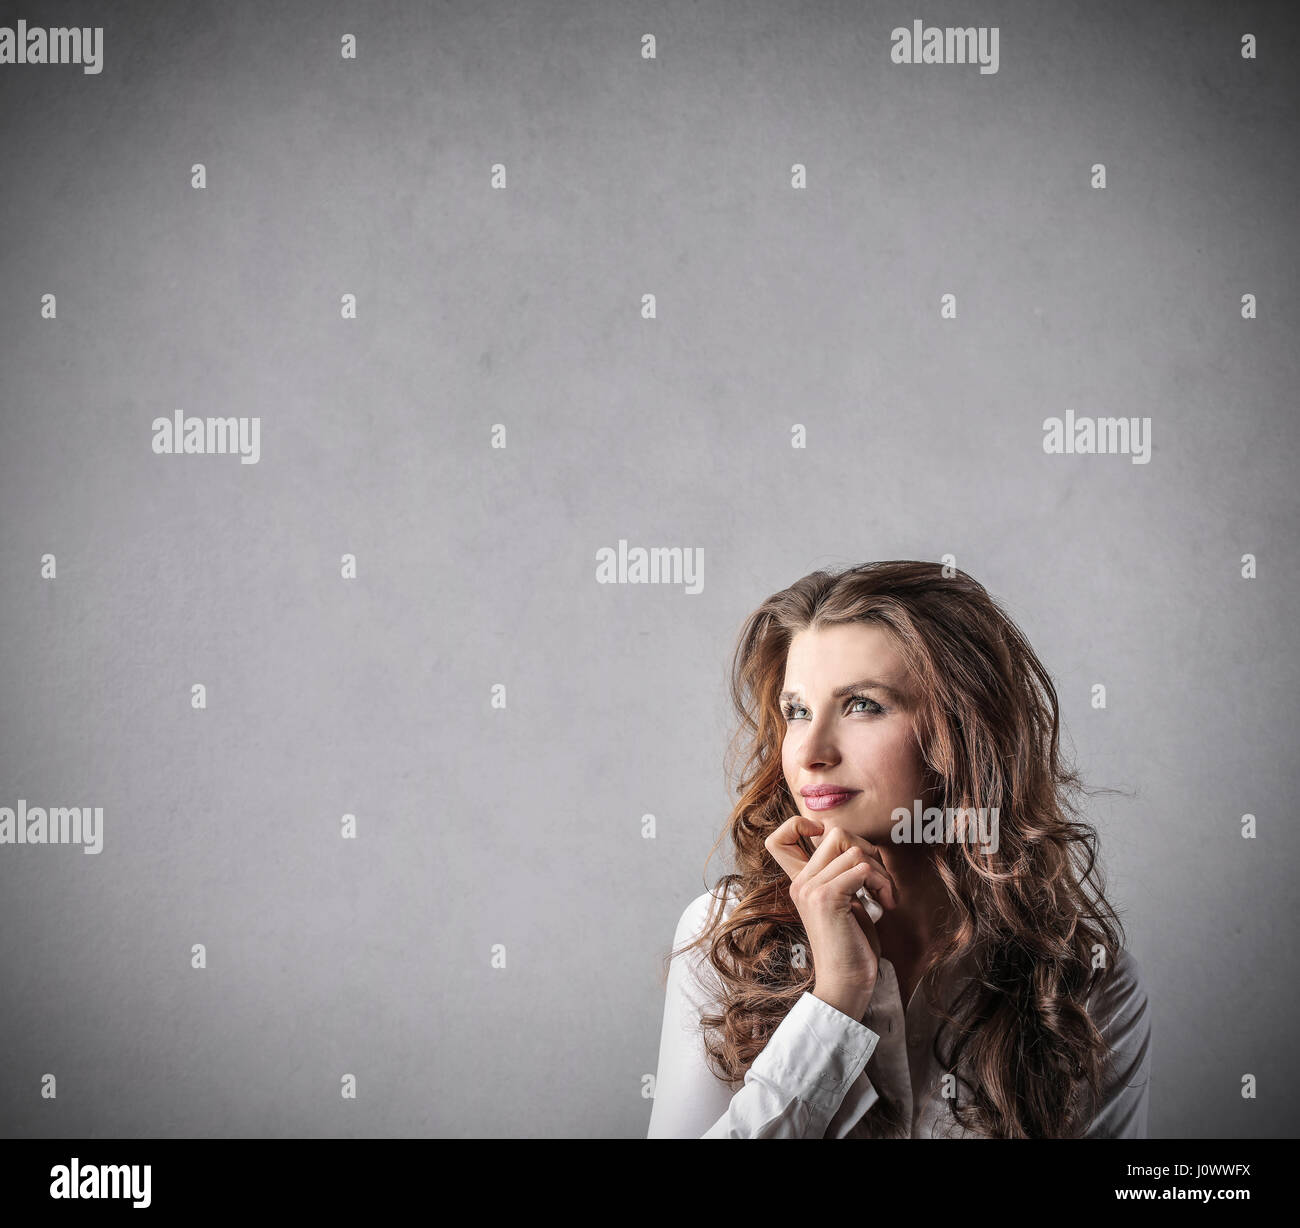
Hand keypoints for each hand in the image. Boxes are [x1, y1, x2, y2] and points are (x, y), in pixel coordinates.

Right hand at [764, 815, 898, 1019]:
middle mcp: (800, 882)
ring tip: (883, 897)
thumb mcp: (844, 902)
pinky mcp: (826, 898)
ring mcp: (810, 889)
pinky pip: (861, 868)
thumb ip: (842, 874)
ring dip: (880, 872)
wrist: (847, 983)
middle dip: (868, 851)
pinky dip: (881, 883)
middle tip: (878, 881)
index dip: (802, 825)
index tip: (834, 848)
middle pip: (835, 833)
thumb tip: (861, 847)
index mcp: (800, 882)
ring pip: (853, 850)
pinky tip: (884, 905)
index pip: (780, 837)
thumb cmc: (851, 945)